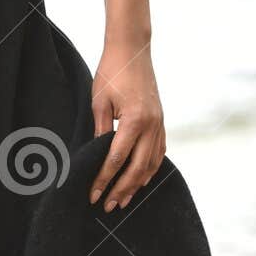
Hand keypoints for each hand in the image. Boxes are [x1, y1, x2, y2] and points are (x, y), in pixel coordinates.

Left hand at [87, 41, 165, 210]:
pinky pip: (159, 151)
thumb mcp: (99, 101)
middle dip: (122, 189)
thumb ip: (100, 130)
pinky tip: (142, 179)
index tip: (94, 195)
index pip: (117, 159)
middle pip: (137, 168)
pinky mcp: (161, 120)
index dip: (105, 179)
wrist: (132, 49)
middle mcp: (151, 125)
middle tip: (108, 206)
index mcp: (134, 120)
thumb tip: (96, 157)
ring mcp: (160, 123)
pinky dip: (151, 168)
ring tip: (125, 200)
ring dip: (138, 184)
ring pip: (151, 163)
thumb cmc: (112, 71)